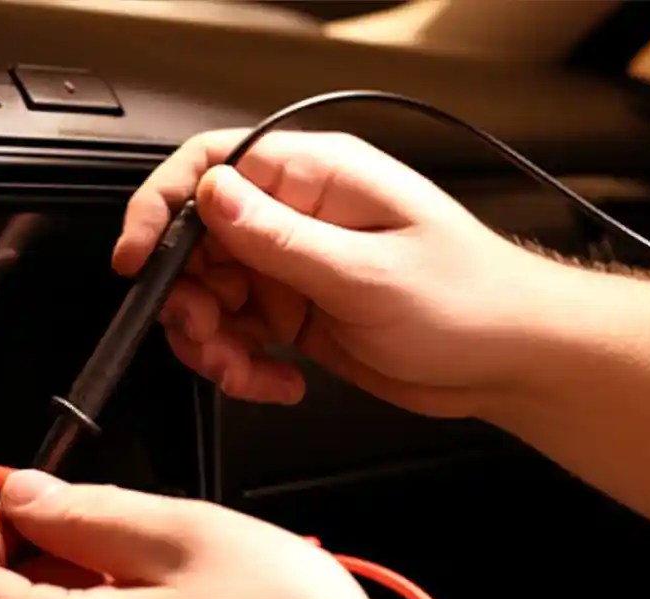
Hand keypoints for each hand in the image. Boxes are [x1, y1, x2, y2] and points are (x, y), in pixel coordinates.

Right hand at [113, 130, 572, 417]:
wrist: (510, 363)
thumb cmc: (470, 302)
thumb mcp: (366, 272)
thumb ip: (279, 237)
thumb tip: (210, 195)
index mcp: (319, 180)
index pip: (212, 165)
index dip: (162, 204)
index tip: (139, 257)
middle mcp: (298, 217)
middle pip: (197, 242)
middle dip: (189, 298)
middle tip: (210, 338)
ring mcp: (293, 266)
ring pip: (209, 296)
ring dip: (213, 343)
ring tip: (249, 371)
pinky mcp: (293, 312)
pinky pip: (236, 335)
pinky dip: (242, 366)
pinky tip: (278, 380)